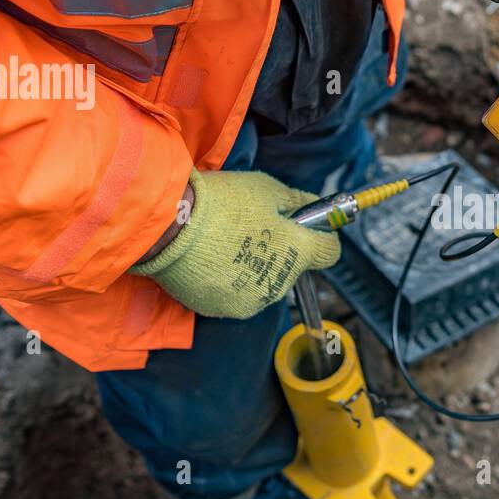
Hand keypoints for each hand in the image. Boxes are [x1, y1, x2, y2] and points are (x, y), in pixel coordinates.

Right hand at [131, 170, 338, 318]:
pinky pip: (235, 294)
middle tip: (253, 227)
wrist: (168, 227)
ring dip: (254, 268)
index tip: (308, 226)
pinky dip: (228, 280)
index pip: (330, 252)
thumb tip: (316, 206)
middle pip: (292, 268)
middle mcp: (280, 285)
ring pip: (264, 283)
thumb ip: (297, 201)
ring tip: (225, 243)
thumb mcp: (266, 188)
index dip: (322, 236)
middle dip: (281, 250)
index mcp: (298, 253)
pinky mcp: (223, 310)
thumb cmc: (221, 203)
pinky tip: (209, 260)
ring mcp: (251, 301)